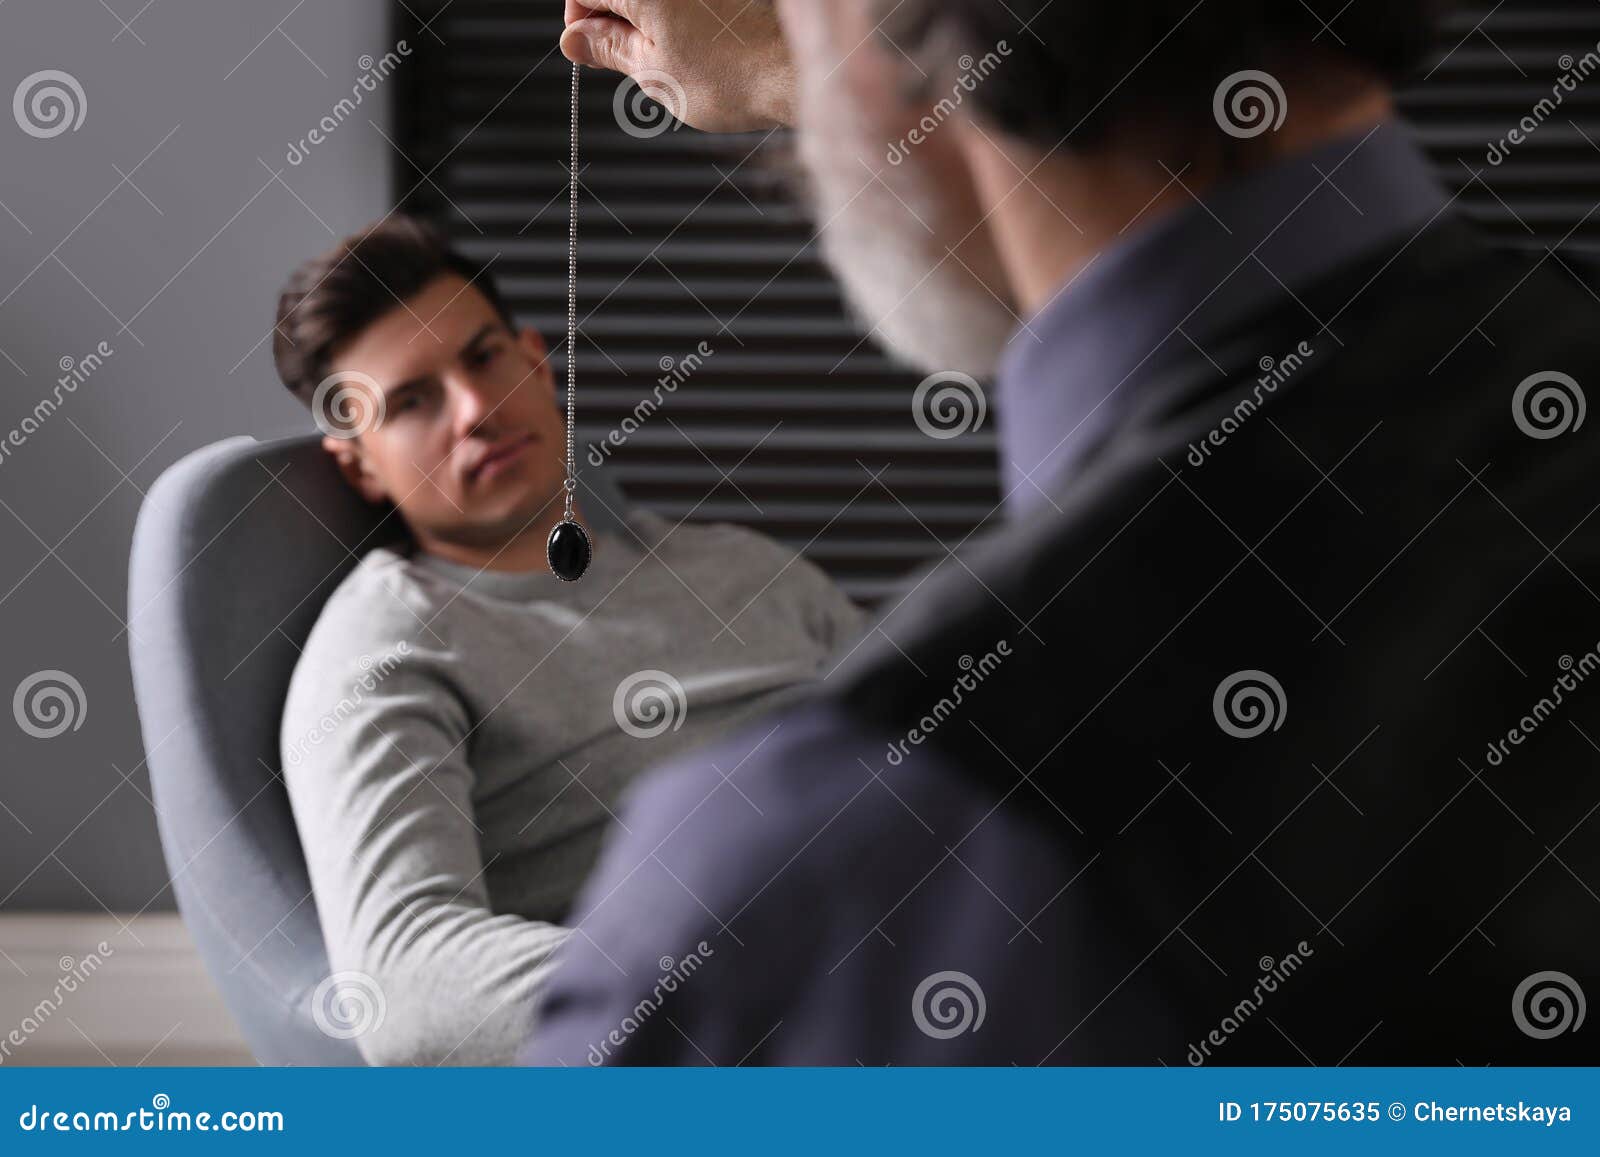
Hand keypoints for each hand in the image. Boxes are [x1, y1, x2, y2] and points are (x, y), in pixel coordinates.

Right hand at [561, 0, 795, 131]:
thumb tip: (575, 40)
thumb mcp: (653, 71)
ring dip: (644, 23)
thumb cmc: (731, 78)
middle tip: (625, 62)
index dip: (579, 20)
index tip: (587, 48)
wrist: (792, 74)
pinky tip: (690, 51)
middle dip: (611, 21)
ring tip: (665, 62)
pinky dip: (673, 21)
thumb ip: (609, 49)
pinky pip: (678, 2)